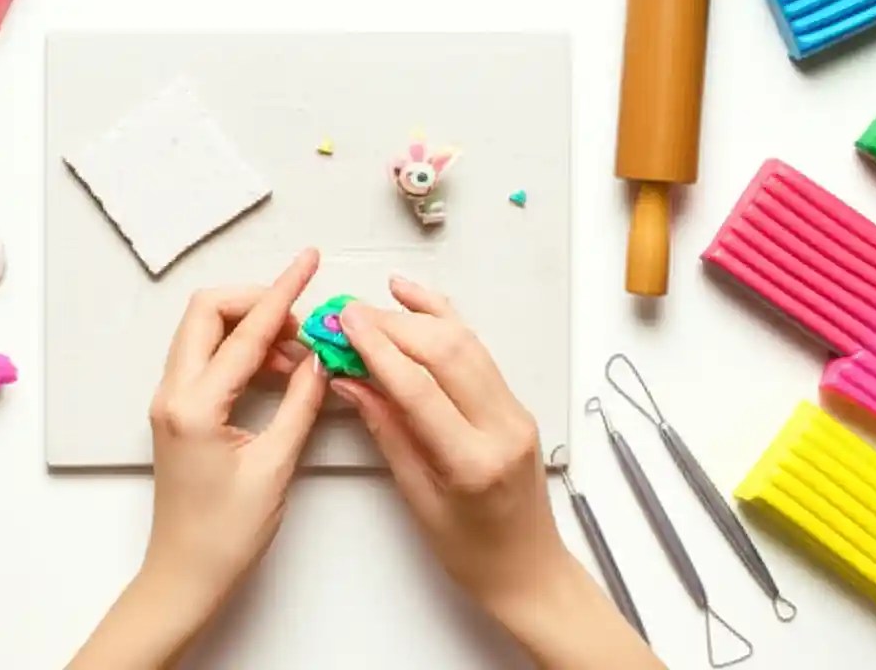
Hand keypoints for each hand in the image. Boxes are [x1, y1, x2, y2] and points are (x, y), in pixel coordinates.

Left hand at [69, 249, 326, 669]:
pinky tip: (279, 373)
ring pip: (206, 332)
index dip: (283, 293)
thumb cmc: (224, 535)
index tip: (307, 263)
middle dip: (258, 301)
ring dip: (253, 329)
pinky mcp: (179, 411)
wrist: (185, 575)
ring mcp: (171, 401)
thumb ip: (301, 404)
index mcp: (194, 406)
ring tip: (300, 355)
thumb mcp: (275, 466)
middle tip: (303, 318)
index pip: (245, 331)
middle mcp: (173, 394)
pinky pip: (208, 359)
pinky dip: (243, 352)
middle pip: (209, 311)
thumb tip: (321, 361)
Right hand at [332, 277, 660, 669]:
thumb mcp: (418, 499)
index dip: (378, 348)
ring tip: (375, 304)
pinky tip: (421, 306)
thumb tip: (354, 383)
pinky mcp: (517, 406)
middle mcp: (502, 429)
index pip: (419, 387)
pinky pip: (480, 354)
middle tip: (348, 314)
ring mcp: (516, 414)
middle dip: (392, 325)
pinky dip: (447, 325)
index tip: (346, 322)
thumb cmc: (476, 553)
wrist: (529, 572)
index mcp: (474, 462)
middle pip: (445, 352)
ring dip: (418, 317)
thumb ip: (388, 432)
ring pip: (467, 343)